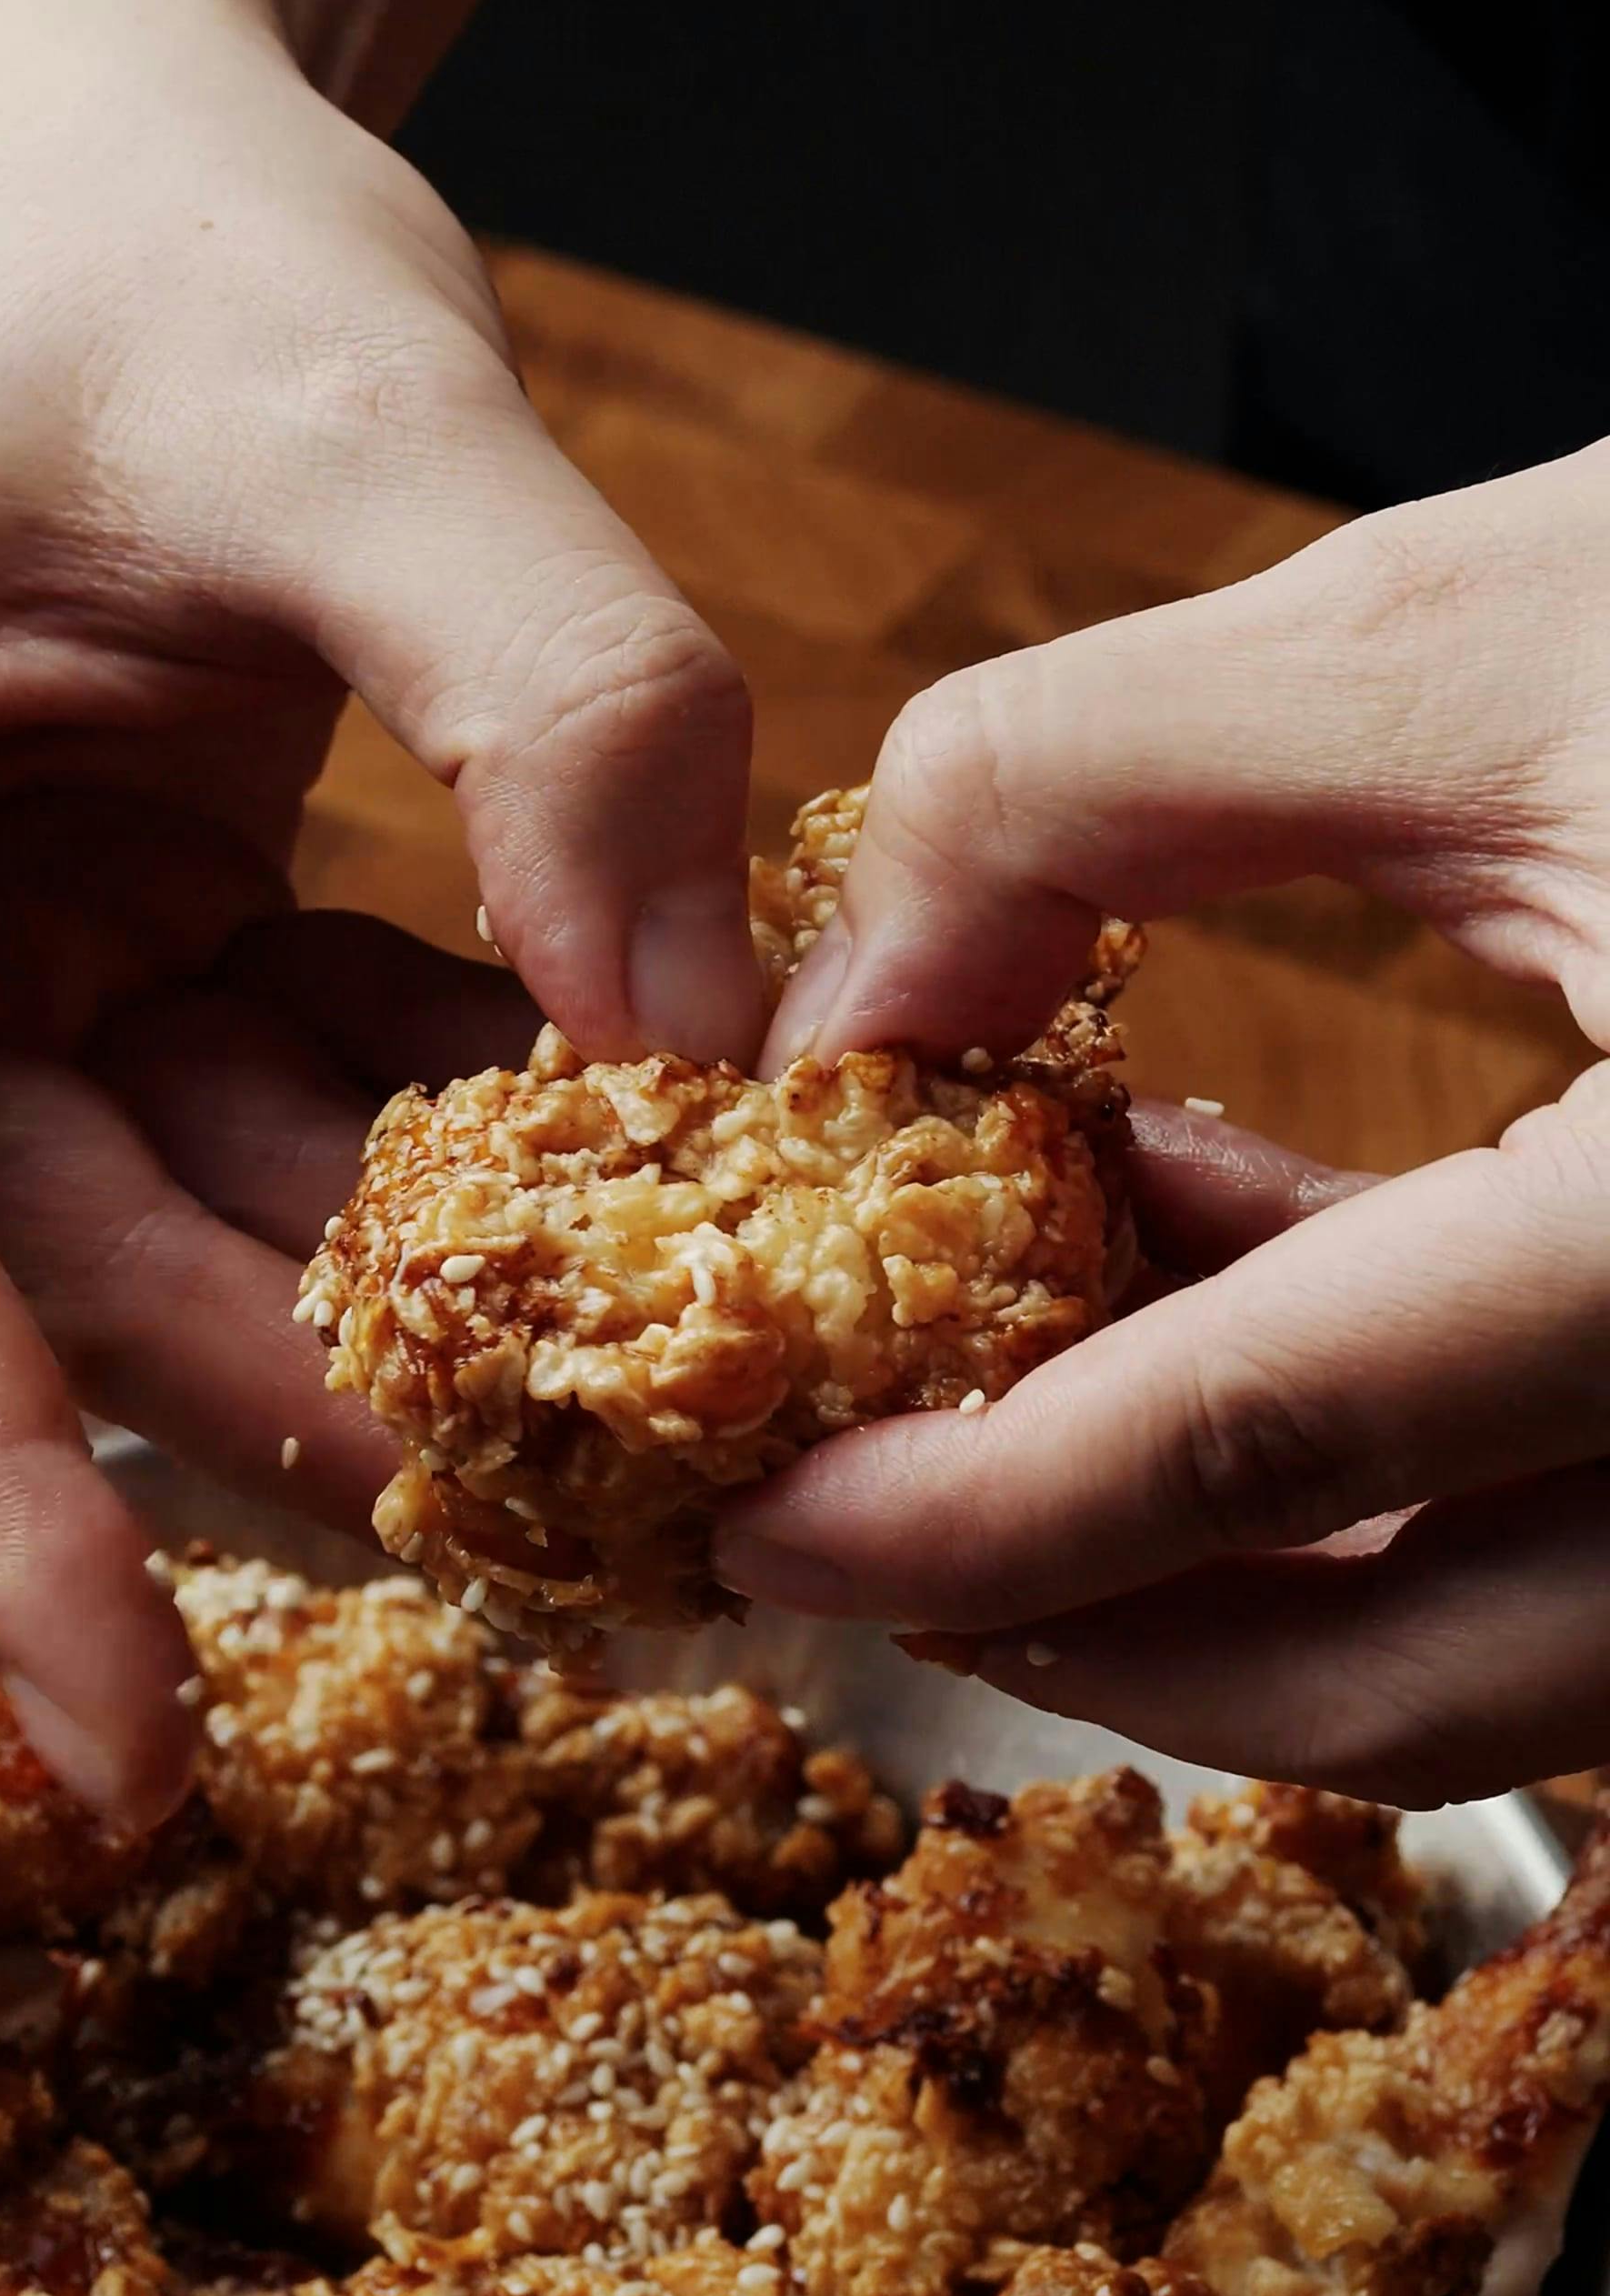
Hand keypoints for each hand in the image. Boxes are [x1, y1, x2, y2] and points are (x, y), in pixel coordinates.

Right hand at [0, 0, 757, 1820]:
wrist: (105, 101)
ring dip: (426, 1301)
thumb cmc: (135, 207)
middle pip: (61, 1278)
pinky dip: (448, 1158)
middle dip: (328, 1400)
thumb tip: (714, 1042)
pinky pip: (285, 1124)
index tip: (127, 1759)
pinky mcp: (115, 960)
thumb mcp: (348, 405)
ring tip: (676, 1387)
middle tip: (597, 1531)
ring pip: (195, 1231)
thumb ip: (547, 706)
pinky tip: (634, 1182)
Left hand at [719, 444, 1609, 1802]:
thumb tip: (856, 982)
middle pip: (1392, 1669)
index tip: (768, 1520)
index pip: (1273, 1450)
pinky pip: (1591, 1559)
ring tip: (1020, 1364)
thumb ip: (1107, 778)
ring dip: (1231, 1567)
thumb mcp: (1497, 627)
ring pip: (1502, 1662)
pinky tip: (1240, 1272)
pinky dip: (1387, 1476)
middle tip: (865, 1529)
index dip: (976, 1509)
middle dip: (1090, 1626)